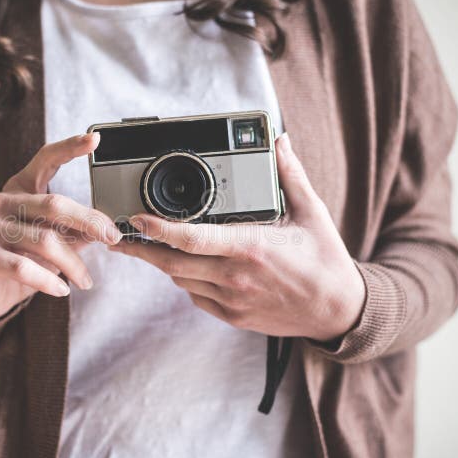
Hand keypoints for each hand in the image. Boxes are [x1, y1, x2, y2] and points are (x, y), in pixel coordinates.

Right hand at [0, 132, 121, 319]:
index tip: (95, 138)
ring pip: (45, 241)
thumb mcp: (52, 240)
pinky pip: (25, 267)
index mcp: (21, 188)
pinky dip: (49, 280)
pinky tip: (62, 290)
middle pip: (55, 204)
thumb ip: (74, 229)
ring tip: (86, 280)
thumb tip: (109, 227)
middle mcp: (3, 201)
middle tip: (113, 237)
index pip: (46, 159)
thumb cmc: (23, 258)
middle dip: (90, 222)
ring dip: (73, 264)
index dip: (69, 147)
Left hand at [110, 134, 364, 341]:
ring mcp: (232, 300)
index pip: (193, 238)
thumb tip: (279, 141)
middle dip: (142, 249)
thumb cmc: (324, 260)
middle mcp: (236, 277)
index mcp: (251, 247)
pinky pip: (196, 296)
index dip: (158, 229)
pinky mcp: (232, 316)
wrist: (338, 311)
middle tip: (119, 235)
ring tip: (149, 245)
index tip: (136, 217)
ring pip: (181, 280)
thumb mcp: (312, 212)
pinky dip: (185, 279)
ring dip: (163, 262)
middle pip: (173, 263)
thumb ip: (290, 175)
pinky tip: (184, 266)